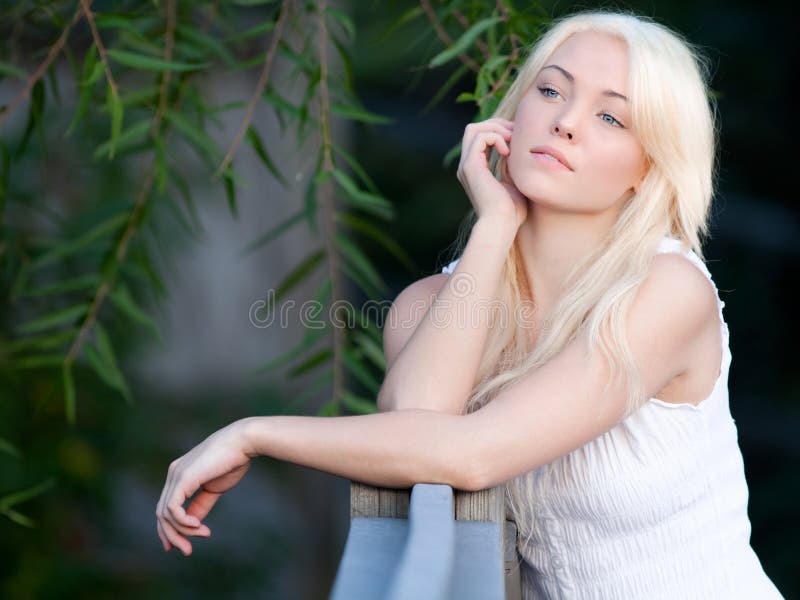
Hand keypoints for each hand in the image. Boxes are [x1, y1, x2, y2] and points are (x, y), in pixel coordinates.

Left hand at [156, 419, 252, 555]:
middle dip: (172, 536)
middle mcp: (173, 474)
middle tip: (187, 551)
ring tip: (203, 534)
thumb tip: (192, 524)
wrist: (243, 442)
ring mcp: (176, 475)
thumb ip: (201, 504)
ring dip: (182, 531)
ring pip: (166, 514)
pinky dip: (183, 522)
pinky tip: (198, 526)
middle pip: (162, 513)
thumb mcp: (214, 488)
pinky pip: (172, 509)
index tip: (182, 545)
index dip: (169, 529)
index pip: (166, 507)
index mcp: (180, 474)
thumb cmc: (233, 461)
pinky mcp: (182, 478)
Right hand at [456, 117, 527, 229]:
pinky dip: (496, 138)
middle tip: (515, 134)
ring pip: (473, 129)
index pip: (479, 138)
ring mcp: (466, 166)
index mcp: (475, 170)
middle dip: (496, 125)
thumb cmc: (512, 211)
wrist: (502, 225)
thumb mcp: (514, 183)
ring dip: (496, 129)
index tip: (517, 137)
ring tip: (512, 141)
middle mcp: (467, 166)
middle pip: (473, 129)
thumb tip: (518, 150)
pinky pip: (480, 137)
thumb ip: (511, 166)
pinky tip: (508, 152)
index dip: (498, 131)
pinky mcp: (471, 167)